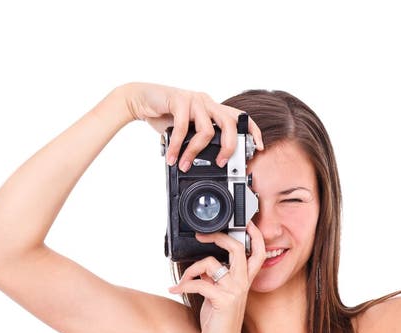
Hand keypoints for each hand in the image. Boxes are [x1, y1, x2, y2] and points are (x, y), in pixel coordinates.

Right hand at [121, 81, 263, 168]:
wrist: (141, 99)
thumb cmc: (165, 116)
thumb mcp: (186, 130)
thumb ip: (198, 140)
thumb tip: (207, 164)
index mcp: (213, 109)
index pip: (240, 118)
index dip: (253, 131)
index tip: (258, 147)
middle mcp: (207, 102)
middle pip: (231, 124)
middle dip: (229, 147)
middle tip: (221, 164)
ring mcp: (195, 100)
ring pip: (207, 131)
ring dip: (194, 153)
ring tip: (184, 165)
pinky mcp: (179, 100)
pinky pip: (183, 128)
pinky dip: (177, 147)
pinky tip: (172, 157)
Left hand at [168, 221, 265, 332]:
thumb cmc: (219, 323)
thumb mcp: (218, 295)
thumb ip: (215, 278)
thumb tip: (203, 265)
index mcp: (244, 281)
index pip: (257, 253)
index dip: (255, 235)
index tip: (246, 223)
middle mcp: (242, 284)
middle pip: (237, 248)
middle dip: (218, 237)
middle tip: (202, 236)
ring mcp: (234, 291)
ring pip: (211, 263)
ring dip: (191, 269)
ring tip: (183, 282)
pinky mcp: (222, 301)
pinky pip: (199, 283)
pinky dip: (183, 285)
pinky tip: (175, 290)